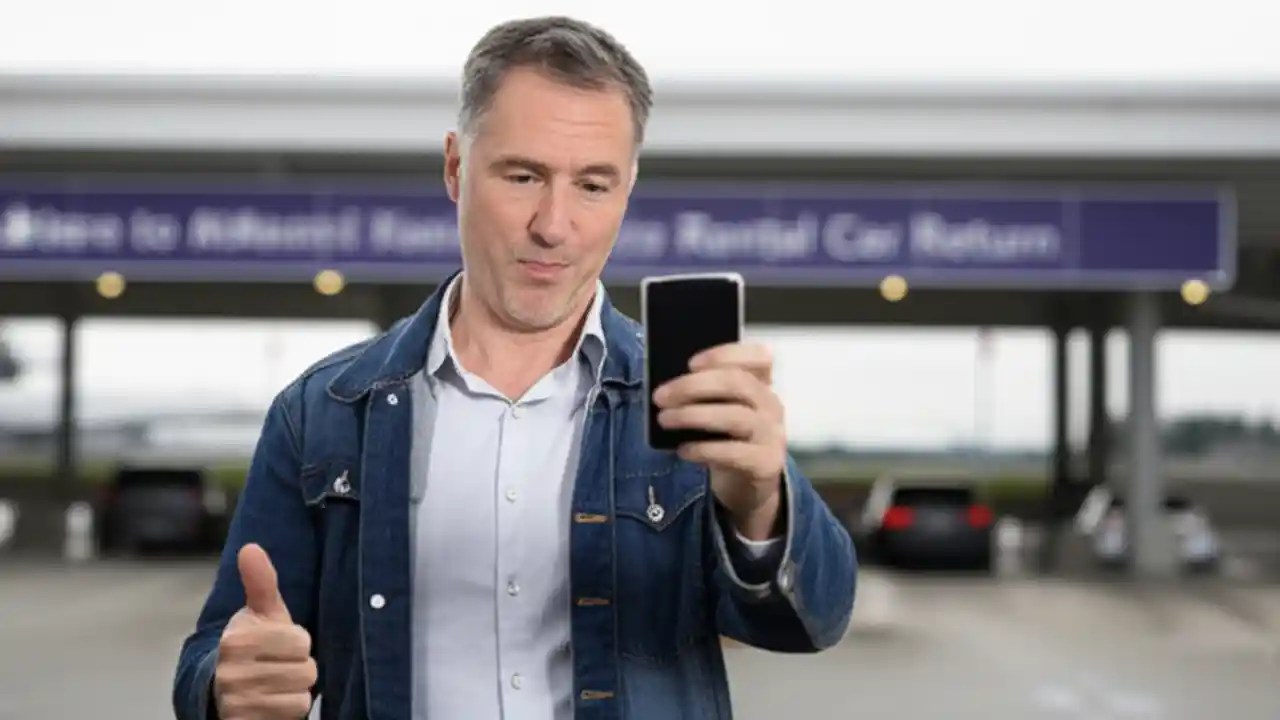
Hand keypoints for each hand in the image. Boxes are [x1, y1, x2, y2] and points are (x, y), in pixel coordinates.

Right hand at [214, 544, 317, 719]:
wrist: (224, 691)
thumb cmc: (254, 646)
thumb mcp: (261, 614)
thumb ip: (261, 582)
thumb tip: (250, 547)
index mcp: (237, 640)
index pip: (300, 640)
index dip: (298, 643)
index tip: (281, 645)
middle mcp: (232, 672)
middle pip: (305, 670)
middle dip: (299, 668)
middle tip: (280, 667)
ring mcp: (236, 702)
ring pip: (301, 696)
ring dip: (295, 691)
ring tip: (277, 685)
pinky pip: (292, 715)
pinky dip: (288, 711)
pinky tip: (273, 704)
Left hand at [652, 341, 785, 539]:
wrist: (751, 485)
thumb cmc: (730, 438)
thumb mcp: (723, 411)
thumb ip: (707, 395)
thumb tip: (669, 388)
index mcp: (761, 384)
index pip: (758, 356)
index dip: (725, 354)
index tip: (691, 363)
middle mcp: (770, 405)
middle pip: (737, 383)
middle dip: (693, 386)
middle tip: (660, 396)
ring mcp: (771, 434)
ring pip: (734, 416)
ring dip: (693, 415)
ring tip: (664, 419)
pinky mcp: (765, 462)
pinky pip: (732, 452)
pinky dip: (703, 449)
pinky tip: (683, 451)